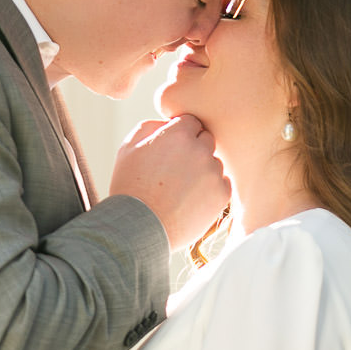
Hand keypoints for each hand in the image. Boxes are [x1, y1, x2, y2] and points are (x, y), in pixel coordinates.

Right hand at [109, 115, 229, 251]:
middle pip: (206, 139)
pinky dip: (211, 190)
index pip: (191, 122)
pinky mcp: (222, 194)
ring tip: (180, 189)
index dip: (180, 135)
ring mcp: (213, 172)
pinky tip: (191, 200)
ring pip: (214, 162)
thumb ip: (150, 127)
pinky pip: (222, 183)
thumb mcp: (129, 148)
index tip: (170, 151)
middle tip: (175, 171)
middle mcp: (200, 149)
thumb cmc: (130, 187)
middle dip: (194, 150)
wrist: (139, 227)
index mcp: (178, 134)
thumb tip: (168, 123)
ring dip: (203, 170)